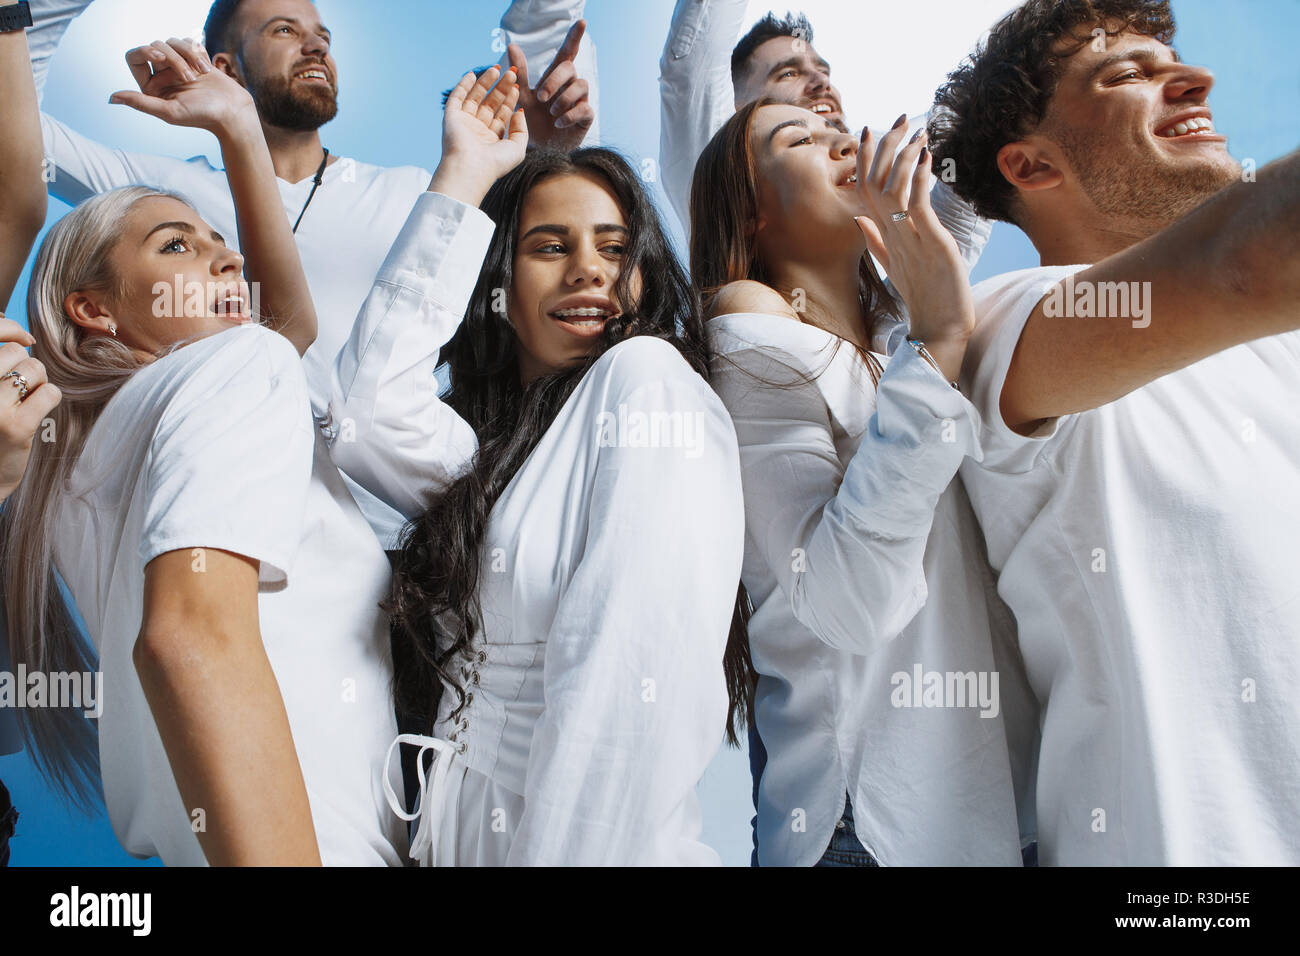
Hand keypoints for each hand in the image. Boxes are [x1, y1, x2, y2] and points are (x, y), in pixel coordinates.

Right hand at [0, 316, 60, 501]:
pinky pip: (49, 392)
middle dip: (24, 367)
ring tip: (24, 401)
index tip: (22, 338)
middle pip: (15, 352)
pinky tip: (36, 413)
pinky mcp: (17, 427)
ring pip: (34, 369)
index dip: (9, 329)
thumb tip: (21, 336)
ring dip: (37, 383)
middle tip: (18, 389)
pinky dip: (48, 399)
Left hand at [110, 39, 256, 137]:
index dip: (145, 51)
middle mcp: (163, 75)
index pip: (135, 57)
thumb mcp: (169, 111)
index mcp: (152, 87)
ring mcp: (179, 66)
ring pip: (173, 42)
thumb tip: (112, 98)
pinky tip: (207, 69)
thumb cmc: (202, 115)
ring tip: (202, 74)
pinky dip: (197, 52)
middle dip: (173, 57)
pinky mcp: (195, 59)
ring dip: (188, 55)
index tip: (159, 56)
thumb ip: (140, 102)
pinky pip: (188, 42)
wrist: (233, 112)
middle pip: (155, 46)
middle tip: (190, 77)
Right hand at [430, 66, 527, 206]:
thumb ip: (521, 129)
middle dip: (501, 88)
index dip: (509, 100)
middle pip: (490, 103)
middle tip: (511, 73)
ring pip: (475, 98)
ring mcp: (464, 123)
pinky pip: (457, 98)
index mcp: (491, 139)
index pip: (501, 114)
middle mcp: (477, 130)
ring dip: (485, 83)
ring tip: (497, 69)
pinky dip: (463, 85)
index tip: (517, 86)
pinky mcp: (451, 118)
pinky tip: (472, 74)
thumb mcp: (518, 148)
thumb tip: (519, 110)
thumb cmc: (495, 163)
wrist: (471, 168)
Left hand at [507, 19, 593, 150]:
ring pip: (580, 85)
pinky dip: (569, 114)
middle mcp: (570, 86)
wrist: (538, 151)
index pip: (567, 52)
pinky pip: (584, 108)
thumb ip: (519, 73)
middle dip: (555, 80)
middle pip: (570, 67)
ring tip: (550, 113)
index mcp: (556, 78)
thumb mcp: (521, 97)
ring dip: (563, 98)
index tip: (581, 21)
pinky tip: (557, 123)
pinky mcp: (586, 118)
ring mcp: (580, 101)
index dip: (574, 37)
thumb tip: (511, 44)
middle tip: (541, 98)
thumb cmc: (531, 123)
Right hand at [854, 117, 973, 380]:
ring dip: (905, 156)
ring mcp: (909, 240)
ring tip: (918, 130)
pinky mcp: (930, 244)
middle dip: (886, 147)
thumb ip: (876, 241)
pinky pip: (918, 205)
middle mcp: (891, 236)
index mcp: (884, 238)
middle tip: (900, 118)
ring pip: (893, 190)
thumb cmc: (925, 300)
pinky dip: (920, 177)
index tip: (869, 130)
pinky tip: (927, 156)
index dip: (866, 159)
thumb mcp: (896, 266)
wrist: (940, 331)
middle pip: (876, 183)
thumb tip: (860, 219)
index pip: (866, 191)